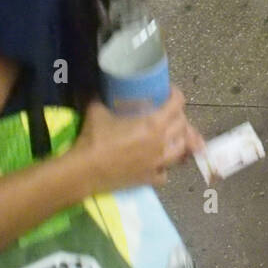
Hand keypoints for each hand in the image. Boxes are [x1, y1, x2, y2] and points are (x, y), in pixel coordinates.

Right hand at [74, 88, 199, 192]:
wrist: (84, 172)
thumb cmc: (94, 140)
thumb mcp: (96, 111)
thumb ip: (98, 97)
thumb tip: (93, 87)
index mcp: (153, 124)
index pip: (177, 104)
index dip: (176, 95)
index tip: (169, 92)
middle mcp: (161, 143)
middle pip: (183, 125)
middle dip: (178, 116)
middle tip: (168, 112)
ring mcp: (158, 163)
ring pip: (181, 150)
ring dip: (178, 141)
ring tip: (169, 136)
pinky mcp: (150, 179)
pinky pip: (165, 173)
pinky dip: (164, 167)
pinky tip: (156, 164)